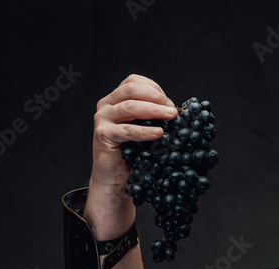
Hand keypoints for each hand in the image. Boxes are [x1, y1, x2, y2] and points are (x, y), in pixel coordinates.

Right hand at [86, 74, 177, 235]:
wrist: (115, 178)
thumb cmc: (133, 153)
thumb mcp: (145, 129)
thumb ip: (153, 116)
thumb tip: (175, 110)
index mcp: (116, 99)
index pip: (134, 81)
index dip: (154, 88)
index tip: (169, 101)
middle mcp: (107, 105)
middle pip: (131, 90)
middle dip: (156, 97)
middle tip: (173, 110)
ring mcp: (103, 119)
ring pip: (130, 107)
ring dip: (154, 111)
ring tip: (171, 117)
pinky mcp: (103, 135)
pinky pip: (127, 130)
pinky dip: (145, 131)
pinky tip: (159, 134)